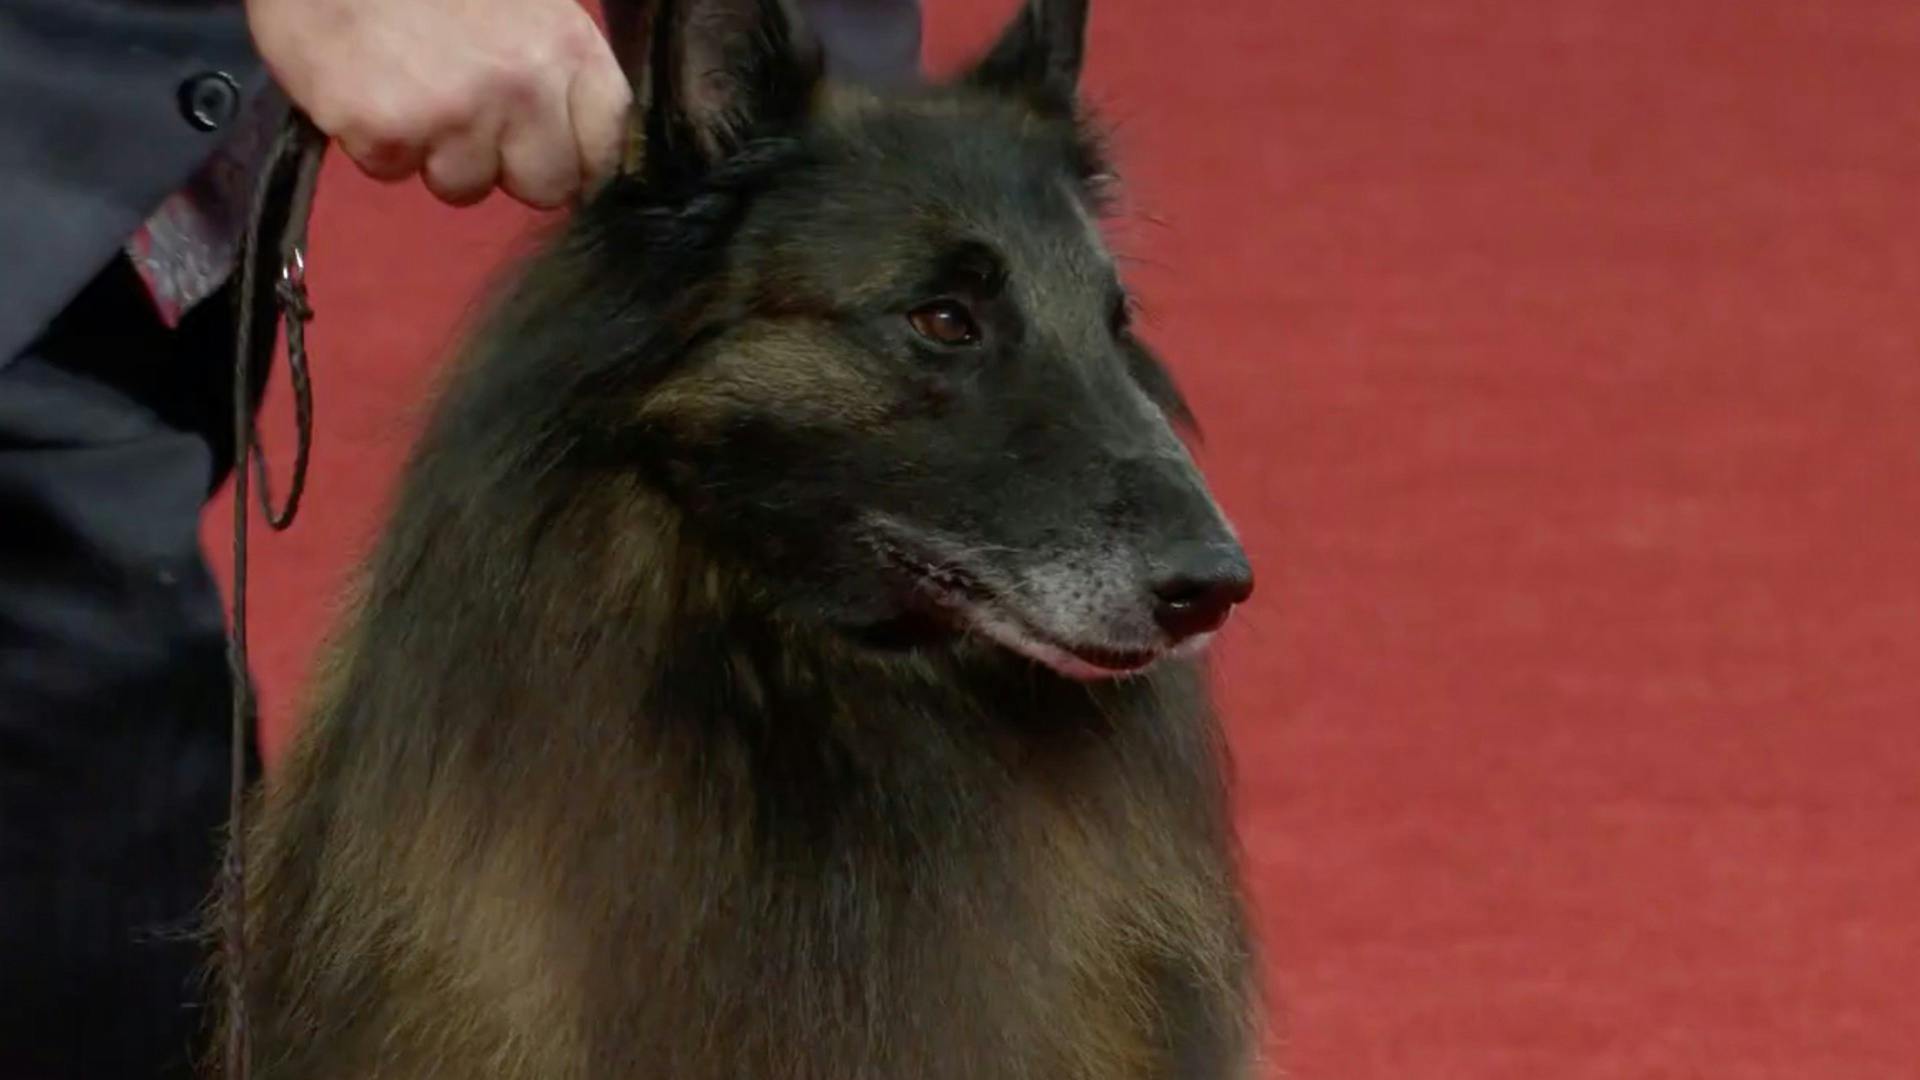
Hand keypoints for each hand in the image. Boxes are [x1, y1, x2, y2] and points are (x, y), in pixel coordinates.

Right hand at [246, 0, 630, 208]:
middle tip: (468, 121)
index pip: (604, 143)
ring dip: (435, 154)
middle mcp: (523, 86)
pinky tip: (364, 84)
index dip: (578, 160)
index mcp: (566, 45)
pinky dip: (375, 141)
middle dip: (508, 167)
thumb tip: (573, 133)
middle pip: (545, 187)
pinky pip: (392, 171)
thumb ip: (554, 61)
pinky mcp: (386, 131)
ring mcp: (455, 114)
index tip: (551, 157)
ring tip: (407, 88)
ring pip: (464, 186)